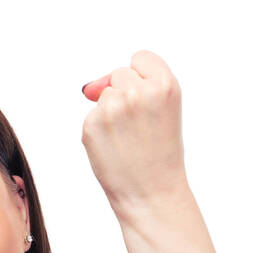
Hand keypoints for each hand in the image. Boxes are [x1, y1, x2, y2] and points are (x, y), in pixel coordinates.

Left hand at [80, 50, 187, 216]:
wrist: (151, 193)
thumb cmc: (159, 153)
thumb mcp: (163, 109)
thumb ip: (136, 84)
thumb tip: (88, 88)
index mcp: (165, 84)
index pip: (140, 58)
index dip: (141, 78)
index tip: (148, 102)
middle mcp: (138, 92)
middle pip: (119, 74)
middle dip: (124, 95)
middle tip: (138, 127)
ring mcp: (113, 108)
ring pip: (103, 95)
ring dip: (110, 113)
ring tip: (127, 139)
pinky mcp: (92, 125)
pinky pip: (91, 116)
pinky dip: (98, 130)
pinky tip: (114, 148)